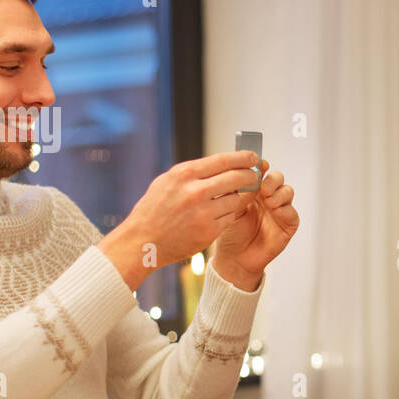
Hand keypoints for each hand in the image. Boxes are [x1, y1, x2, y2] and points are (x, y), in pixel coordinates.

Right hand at [97, 151, 260, 289]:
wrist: (143, 240)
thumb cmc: (154, 209)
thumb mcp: (168, 181)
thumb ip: (193, 173)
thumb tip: (221, 164)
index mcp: (185, 174)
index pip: (224, 160)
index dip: (243, 158)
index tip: (253, 157)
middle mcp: (196, 191)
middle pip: (237, 178)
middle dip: (250, 175)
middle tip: (255, 175)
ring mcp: (204, 212)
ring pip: (238, 199)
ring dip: (244, 196)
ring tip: (243, 193)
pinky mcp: (209, 230)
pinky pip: (231, 217)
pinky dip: (232, 213)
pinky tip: (229, 210)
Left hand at [210, 158, 299, 289]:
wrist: (235, 259)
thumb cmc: (230, 234)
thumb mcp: (229, 209)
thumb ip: (237, 193)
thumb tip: (244, 175)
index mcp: (253, 191)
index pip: (262, 172)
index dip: (261, 166)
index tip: (259, 164)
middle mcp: (268, 198)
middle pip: (277, 178)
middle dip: (272, 178)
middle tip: (263, 185)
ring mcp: (279, 210)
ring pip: (287, 191)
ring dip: (279, 192)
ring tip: (268, 200)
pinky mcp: (287, 225)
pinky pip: (292, 212)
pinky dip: (285, 209)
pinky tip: (275, 211)